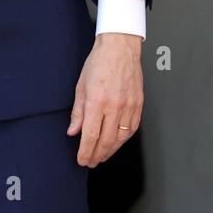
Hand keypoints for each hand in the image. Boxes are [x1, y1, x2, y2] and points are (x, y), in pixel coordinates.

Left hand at [67, 32, 142, 166]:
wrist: (119, 49)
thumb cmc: (98, 64)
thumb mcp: (80, 86)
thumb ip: (78, 111)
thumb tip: (73, 131)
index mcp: (97, 101)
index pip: (90, 134)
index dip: (86, 151)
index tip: (82, 160)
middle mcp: (114, 106)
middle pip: (106, 140)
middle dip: (98, 154)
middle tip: (91, 162)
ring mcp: (129, 106)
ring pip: (121, 137)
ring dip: (111, 150)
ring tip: (102, 156)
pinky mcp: (139, 105)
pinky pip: (132, 128)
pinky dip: (124, 139)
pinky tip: (117, 143)